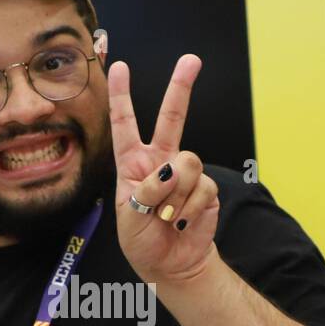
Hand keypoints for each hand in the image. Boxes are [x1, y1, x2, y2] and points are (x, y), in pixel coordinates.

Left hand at [107, 55, 219, 284]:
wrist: (170, 265)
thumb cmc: (142, 240)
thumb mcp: (130, 217)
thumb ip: (147, 190)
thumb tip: (171, 169)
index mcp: (133, 164)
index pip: (125, 124)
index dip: (121, 95)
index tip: (118, 67)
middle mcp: (160, 162)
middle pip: (172, 118)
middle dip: (181, 87)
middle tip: (192, 60)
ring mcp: (184, 174)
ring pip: (188, 162)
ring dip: (176, 193)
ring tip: (166, 215)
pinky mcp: (206, 189)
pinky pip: (201, 187)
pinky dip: (189, 208)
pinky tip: (182, 221)